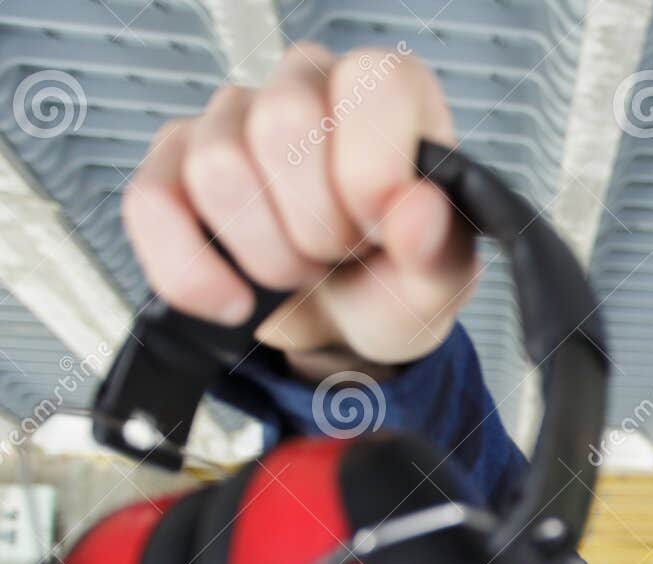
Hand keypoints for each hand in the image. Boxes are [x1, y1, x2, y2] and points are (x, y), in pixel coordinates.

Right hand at [121, 41, 478, 381]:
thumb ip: (440, 248)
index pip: (371, 82)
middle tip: (341, 256)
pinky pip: (151, 202)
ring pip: (218, 166)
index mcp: (389, 93)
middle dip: (317, 225)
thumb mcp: (436, 284)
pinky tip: (235, 298)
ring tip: (301, 269)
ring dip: (265, 252)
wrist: (339, 331)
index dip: (371, 170)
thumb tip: (418, 210)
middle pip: (282, 122)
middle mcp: (306, 85)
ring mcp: (230, 119)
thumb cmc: (391, 284)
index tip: (379, 229)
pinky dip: (194, 271)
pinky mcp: (169, 164)